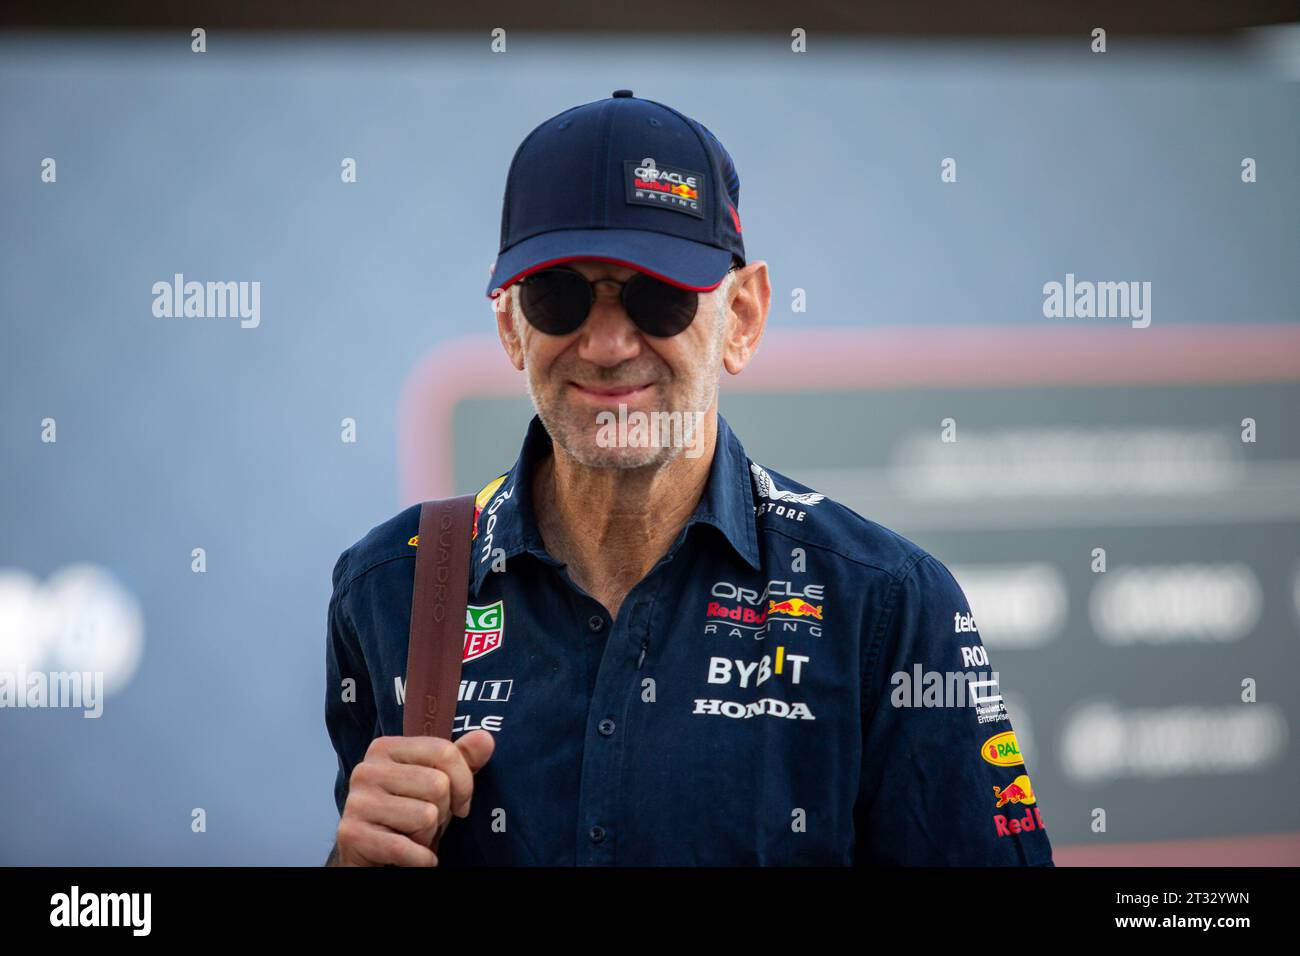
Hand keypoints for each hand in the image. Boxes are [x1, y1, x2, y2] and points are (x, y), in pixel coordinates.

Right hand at [334, 730, 494, 865]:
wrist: (369, 853)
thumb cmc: (407, 814)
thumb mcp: (438, 783)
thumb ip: (461, 759)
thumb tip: (485, 738)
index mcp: (386, 748)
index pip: (444, 751)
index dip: (463, 782)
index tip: (460, 802)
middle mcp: (366, 770)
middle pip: (437, 784)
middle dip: (443, 812)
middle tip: (427, 822)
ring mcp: (356, 802)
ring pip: (425, 816)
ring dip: (428, 836)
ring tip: (414, 835)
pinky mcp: (352, 834)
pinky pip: (405, 847)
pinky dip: (420, 858)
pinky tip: (414, 856)